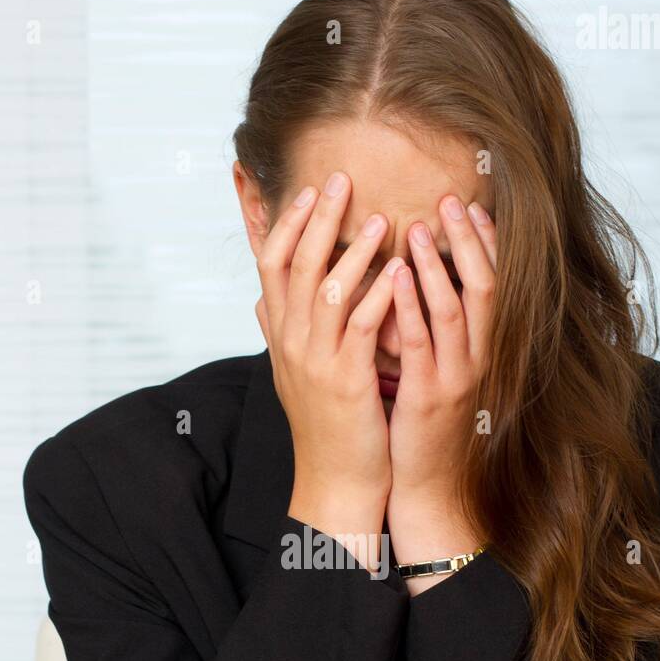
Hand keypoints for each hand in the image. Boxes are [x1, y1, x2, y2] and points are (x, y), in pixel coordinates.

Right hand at [256, 172, 400, 556]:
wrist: (335, 481)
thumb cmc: (325, 425)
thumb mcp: (294, 374)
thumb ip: (279, 333)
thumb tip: (260, 304)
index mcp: (281, 336)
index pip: (272, 265)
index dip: (286, 224)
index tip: (306, 190)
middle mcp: (291, 343)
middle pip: (297, 266)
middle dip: (318, 220)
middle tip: (340, 179)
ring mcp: (316, 362)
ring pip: (328, 292)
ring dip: (354, 251)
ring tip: (381, 217)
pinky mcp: (347, 382)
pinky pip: (361, 328)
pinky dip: (379, 296)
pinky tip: (399, 271)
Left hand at [386, 196, 496, 592]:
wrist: (428, 489)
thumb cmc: (424, 429)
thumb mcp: (435, 372)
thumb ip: (433, 332)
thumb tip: (417, 285)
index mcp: (481, 351)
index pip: (491, 285)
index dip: (483, 243)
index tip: (466, 205)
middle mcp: (479, 360)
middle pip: (486, 286)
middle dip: (469, 241)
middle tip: (449, 198)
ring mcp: (458, 378)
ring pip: (457, 309)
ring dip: (439, 265)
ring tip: (420, 226)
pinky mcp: (430, 398)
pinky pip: (422, 343)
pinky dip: (410, 305)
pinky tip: (395, 274)